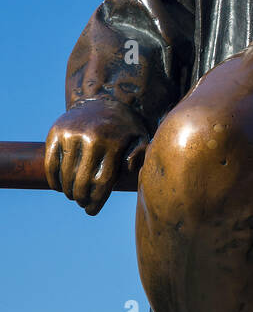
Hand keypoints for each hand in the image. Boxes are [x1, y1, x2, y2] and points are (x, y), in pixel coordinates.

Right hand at [45, 97, 149, 215]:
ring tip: (73, 196)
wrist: (105, 100)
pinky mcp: (56, 132)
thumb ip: (140, 154)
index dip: (96, 201)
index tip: (91, 211)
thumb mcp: (141, 138)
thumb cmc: (125, 128)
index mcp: (113, 143)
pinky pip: (51, 162)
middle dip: (81, 198)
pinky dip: (53, 179)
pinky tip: (59, 187)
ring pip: (66, 174)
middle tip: (82, 204)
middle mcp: (91, 138)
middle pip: (82, 181)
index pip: (102, 182)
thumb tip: (129, 167)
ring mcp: (72, 134)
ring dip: (68, 191)